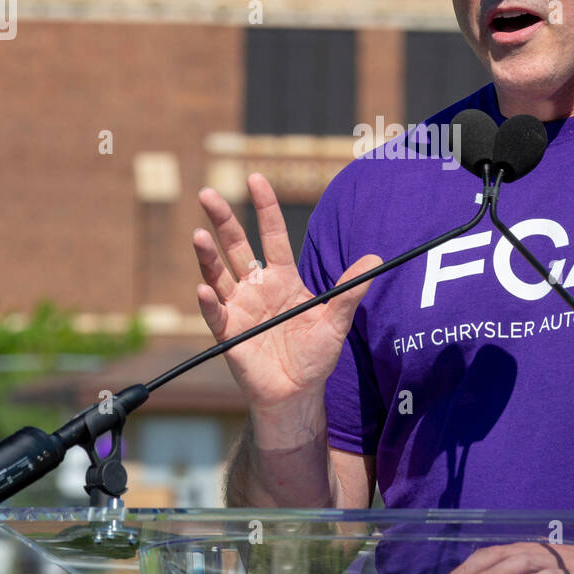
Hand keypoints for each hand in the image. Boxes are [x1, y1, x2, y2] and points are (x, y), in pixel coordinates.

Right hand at [194, 172, 380, 411]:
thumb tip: (374, 258)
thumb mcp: (337, 320)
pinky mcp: (228, 333)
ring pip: (217, 275)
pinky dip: (207, 302)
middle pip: (235, 245)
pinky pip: (215, 314)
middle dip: (222, 219)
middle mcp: (256, 287)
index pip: (271, 234)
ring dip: (207, 256)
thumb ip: (350, 290)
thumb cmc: (315, 356)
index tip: (256, 179)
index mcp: (283, 278)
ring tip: (198, 235)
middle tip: (207, 194)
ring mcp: (239, 308)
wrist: (298, 394)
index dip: (265, 207)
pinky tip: (203, 289)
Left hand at [444, 542, 573, 573]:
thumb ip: (510, 567)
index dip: (464, 569)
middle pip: (495, 561)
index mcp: (520, 548)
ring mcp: (546, 564)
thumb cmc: (563, 569)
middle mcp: (530, 552)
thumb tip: (479, 573)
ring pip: (515, 568)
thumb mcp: (533, 563)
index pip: (485, 555)